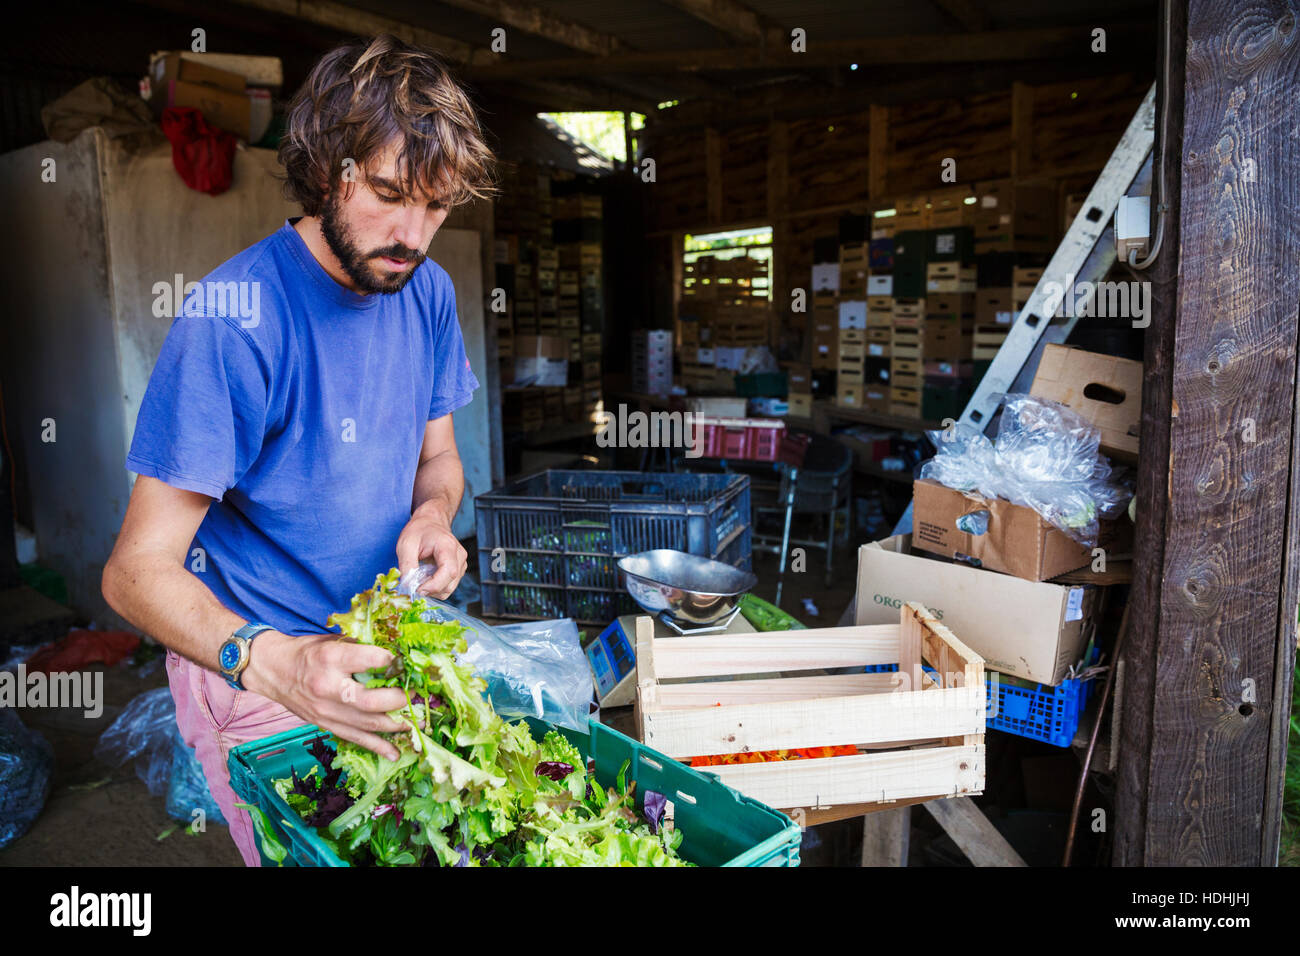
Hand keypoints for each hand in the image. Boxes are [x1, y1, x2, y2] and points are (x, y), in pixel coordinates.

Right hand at [243, 630, 408, 759]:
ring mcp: (326, 711)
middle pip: (370, 701)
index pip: (369, 660)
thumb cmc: (306, 652)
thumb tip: (395, 657)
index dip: (392, 662)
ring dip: (396, 725)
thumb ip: (361, 648)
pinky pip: (355, 738)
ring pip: (367, 724)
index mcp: (331, 658)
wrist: (272, 670)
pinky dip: (377, 747)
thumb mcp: (332, 640)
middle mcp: (328, 687)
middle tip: (415, 696)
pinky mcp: (325, 725)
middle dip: (398, 700)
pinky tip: (396, 753)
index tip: (405, 662)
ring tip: (417, 723)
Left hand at [395, 508, 466, 599]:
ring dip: (432, 590)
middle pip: (449, 584)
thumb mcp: (406, 544)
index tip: (416, 589)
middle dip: (430, 590)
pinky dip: (436, 588)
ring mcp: (461, 563)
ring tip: (419, 579)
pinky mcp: (459, 569)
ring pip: (449, 589)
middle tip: (413, 585)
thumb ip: (406, 565)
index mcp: (448, 546)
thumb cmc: (418, 531)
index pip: (449, 572)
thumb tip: (408, 587)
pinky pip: (448, 586)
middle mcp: (459, 556)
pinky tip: (426, 578)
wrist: (430, 522)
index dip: (433, 586)